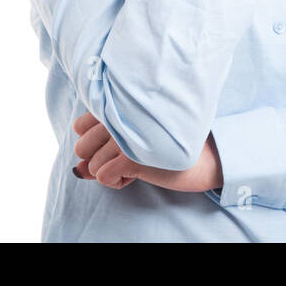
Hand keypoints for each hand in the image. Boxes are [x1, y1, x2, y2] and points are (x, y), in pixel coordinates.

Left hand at [71, 111, 222, 192]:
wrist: (209, 155)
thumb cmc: (172, 144)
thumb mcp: (135, 143)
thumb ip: (103, 151)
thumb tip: (77, 169)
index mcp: (122, 104)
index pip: (80, 125)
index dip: (94, 141)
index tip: (118, 144)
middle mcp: (121, 115)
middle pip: (81, 146)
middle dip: (98, 159)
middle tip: (126, 157)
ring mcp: (125, 135)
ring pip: (92, 165)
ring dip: (111, 172)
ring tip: (136, 165)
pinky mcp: (131, 157)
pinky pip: (103, 177)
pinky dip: (117, 182)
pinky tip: (137, 176)